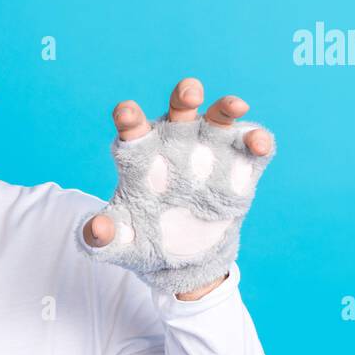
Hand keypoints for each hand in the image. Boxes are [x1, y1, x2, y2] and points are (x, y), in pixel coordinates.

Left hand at [82, 78, 274, 296]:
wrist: (181, 262)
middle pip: (179, 110)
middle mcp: (176, 144)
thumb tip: (96, 230)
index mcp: (141, 156)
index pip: (133, 129)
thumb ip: (104, 237)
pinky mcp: (239, 169)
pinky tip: (257, 143)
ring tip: (235, 106)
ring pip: (219, 118)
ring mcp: (209, 153)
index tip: (125, 112)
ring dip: (226, 108)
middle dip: (185, 97)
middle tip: (190, 93)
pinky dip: (257, 140)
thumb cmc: (143, 242)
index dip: (130, 118)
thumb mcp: (121, 244)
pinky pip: (250, 147)